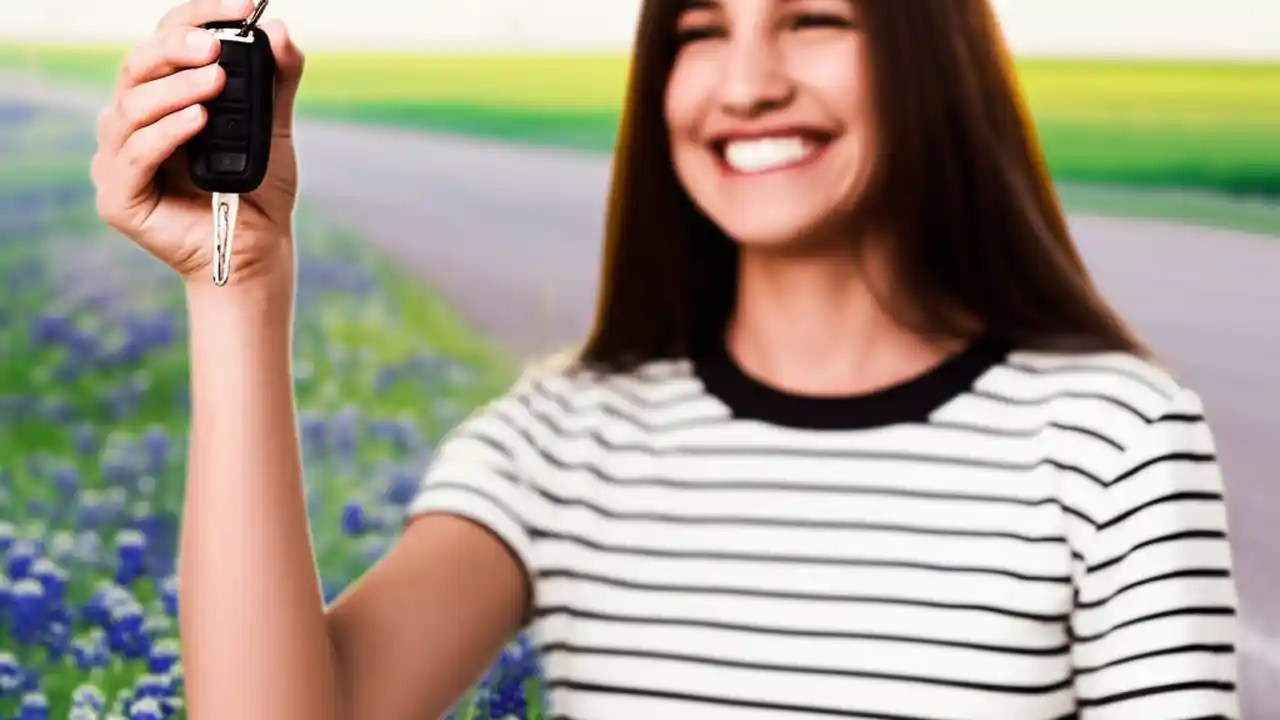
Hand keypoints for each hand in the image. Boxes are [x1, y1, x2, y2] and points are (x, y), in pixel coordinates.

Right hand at [91, 0, 305, 285]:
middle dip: (176, 49)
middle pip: (139, 67)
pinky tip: (197, 121)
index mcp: (164, 96)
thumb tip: (280, 30)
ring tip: (214, 82)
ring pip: (132, 108)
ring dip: (174, 90)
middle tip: (215, 47)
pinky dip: (166, 134)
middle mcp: (134, 121)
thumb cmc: (259, 188)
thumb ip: (277, 80)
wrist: (261, 249)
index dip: (199, 17)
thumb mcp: (275, 126)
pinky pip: (136, 155)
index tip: (243, 7)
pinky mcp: (119, 197)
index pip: (168, 41)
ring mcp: (120, 158)